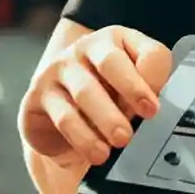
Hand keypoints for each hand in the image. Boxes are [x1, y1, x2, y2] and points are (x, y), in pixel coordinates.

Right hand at [19, 26, 171, 168]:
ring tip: (120, 141)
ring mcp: (60, 67)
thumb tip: (152, 111)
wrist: (58, 112)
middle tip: (146, 116)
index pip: (146, 51)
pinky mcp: (39, 93)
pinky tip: (96, 152)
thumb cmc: (104, 95)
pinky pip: (64, 116)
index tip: (155, 106)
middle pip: (112, 62)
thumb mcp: (130, 89)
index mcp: (118, 41)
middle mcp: (87, 47)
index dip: (154, 76)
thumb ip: (145, 92)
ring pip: (86, 91)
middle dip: (132, 90)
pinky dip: (83, 137)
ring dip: (107, 119)